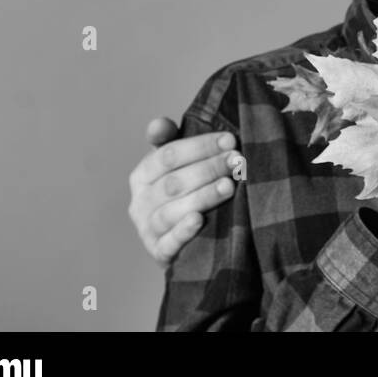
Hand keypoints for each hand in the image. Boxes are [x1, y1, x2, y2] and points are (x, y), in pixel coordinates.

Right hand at [127, 117, 240, 265]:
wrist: (184, 239)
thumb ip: (170, 141)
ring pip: (172, 211)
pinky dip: (183, 231)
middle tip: (237, 161)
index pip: (168, 155)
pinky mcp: (159, 252)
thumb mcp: (176, 165)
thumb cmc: (183, 192)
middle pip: (173, 182)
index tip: (230, 139)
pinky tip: (200, 220)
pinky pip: (169, 243)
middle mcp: (140, 202)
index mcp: (142, 175)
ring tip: (229, 186)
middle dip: (208, 168)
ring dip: (202, 196)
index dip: (200, 146)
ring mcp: (148, 229)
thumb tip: (159, 123)